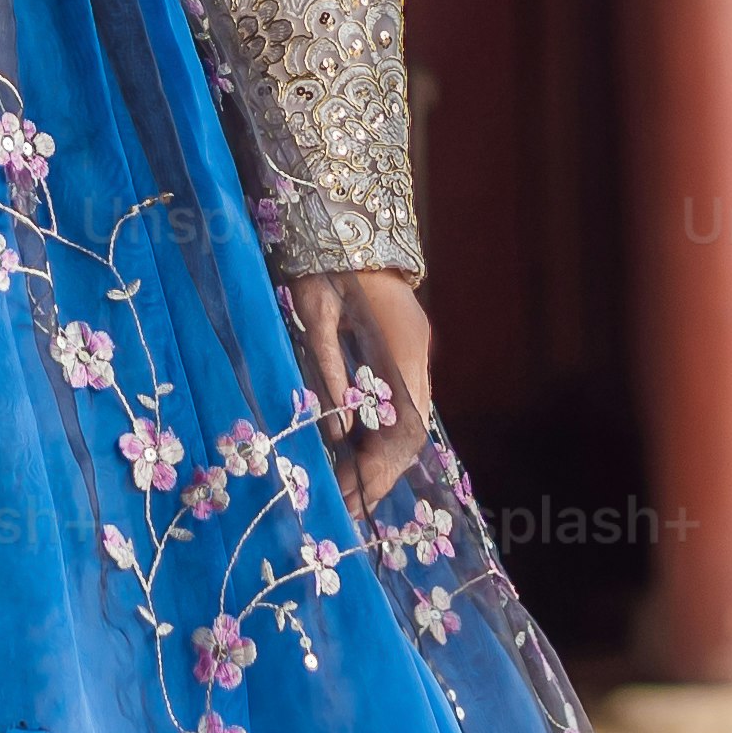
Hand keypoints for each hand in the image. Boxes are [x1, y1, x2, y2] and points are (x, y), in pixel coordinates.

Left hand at [281, 268, 435, 511]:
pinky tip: (360, 458)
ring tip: (352, 493)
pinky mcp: (406, 351)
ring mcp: (416, 354)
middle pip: (412, 432)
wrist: (341, 224)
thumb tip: (338, 434)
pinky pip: (405, 408)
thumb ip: (327, 372)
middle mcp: (417, 356)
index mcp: (401, 348)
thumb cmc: (321, 267)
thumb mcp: (314, 317)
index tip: (351, 495)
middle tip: (348, 508)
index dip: (380, 466)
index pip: (405, 426)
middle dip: (381, 474)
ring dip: (384, 461)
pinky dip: (385, 439)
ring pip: (412, 424)